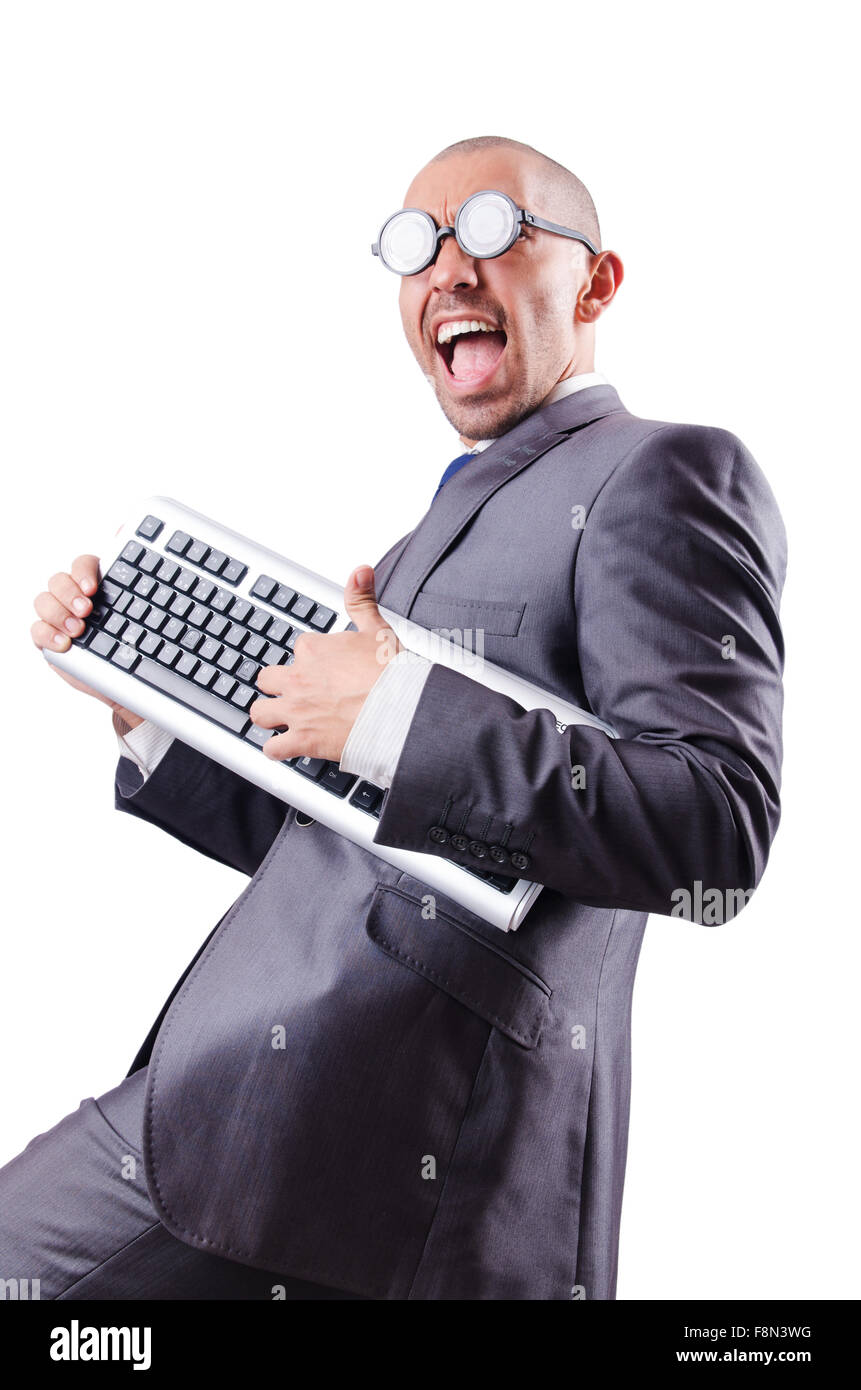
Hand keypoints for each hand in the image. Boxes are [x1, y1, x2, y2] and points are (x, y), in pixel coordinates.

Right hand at [30, 554, 144, 728]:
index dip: (83, 571)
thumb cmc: (134, 641)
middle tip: (87, 611)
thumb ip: (132, 572)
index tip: (94, 587)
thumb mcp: (142, 608)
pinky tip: (65, 643)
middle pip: (58, 581)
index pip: (81, 564)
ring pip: (43, 601)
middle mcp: (74, 598)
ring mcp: (60, 618)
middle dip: (69, 594)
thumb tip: (123, 529)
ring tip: (78, 629)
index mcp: (96, 584)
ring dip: (58, 613)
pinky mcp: (51, 640)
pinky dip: (48, 634)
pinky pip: (37, 630)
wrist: (131, 680)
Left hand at [249, 565, 399, 762]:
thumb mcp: (377, 628)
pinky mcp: (303, 740)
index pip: (300, 648)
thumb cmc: (391, 674)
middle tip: (295, 691)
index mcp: (314, 651)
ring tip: (280, 718)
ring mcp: (297, 711)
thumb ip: (362, 599)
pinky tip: (284, 748)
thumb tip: (359, 570)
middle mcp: (298, 680)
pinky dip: (277, 750)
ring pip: (260, 712)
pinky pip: (274, 749)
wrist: (400, 712)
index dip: (312, 658)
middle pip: (267, 678)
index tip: (325, 667)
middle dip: (277, 684)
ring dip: (268, 715)